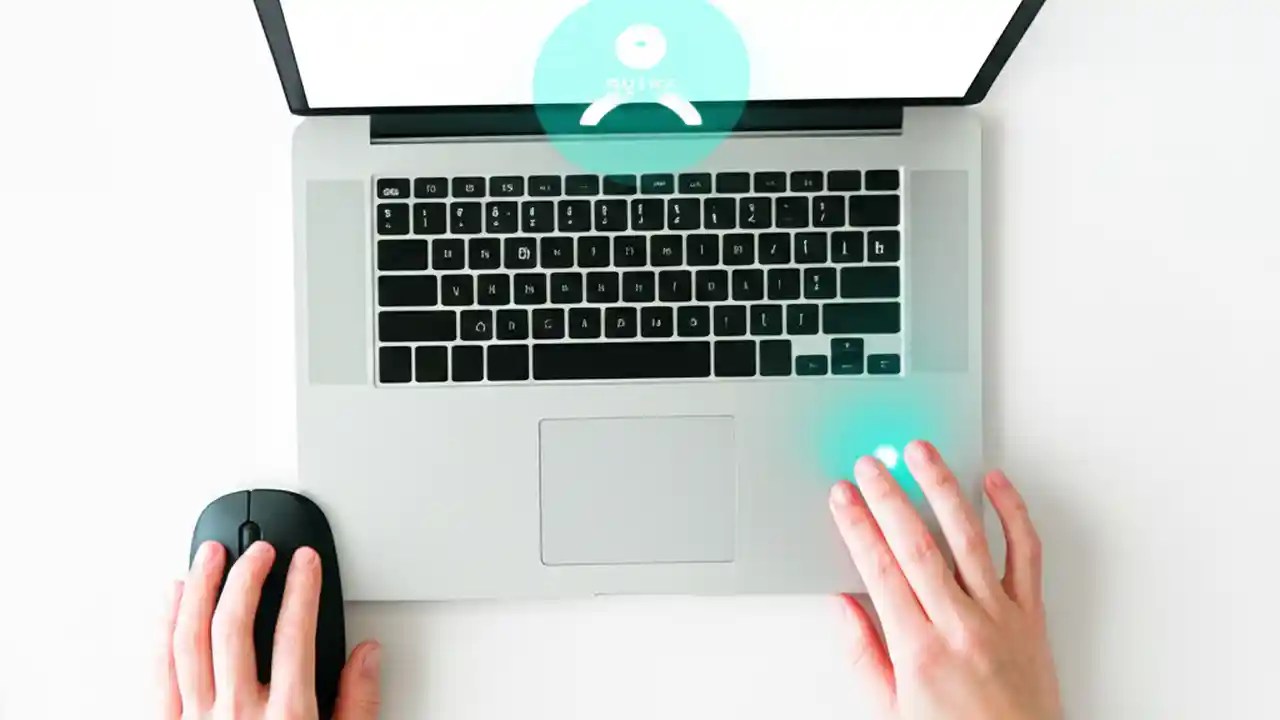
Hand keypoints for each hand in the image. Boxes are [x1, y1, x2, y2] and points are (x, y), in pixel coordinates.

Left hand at [160, 541, 381, 718]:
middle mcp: (236, 716)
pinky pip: (158, 669)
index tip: (305, 560)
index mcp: (287, 719)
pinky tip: (171, 601)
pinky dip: (163, 628)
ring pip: (188, 640)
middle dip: (246, 577)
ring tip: (210, 558)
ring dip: (199, 590)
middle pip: (234, 627)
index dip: (301, 588)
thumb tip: (368, 655)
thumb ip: (358, 703)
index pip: (293, 635)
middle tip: (259, 550)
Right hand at [828, 441, 1061, 719]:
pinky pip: (1026, 553)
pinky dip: (1012, 512)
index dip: (857, 526)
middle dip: (889, 497)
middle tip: (871, 464)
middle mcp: (961, 626)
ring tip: (922, 454)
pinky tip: (995, 483)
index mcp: (919, 651)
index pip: (879, 569)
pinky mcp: (1031, 615)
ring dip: (942, 488)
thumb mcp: (891, 711)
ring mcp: (1000, 616)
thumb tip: (843, 607)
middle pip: (917, 544)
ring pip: (969, 537)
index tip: (843, 497)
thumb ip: (864, 656)